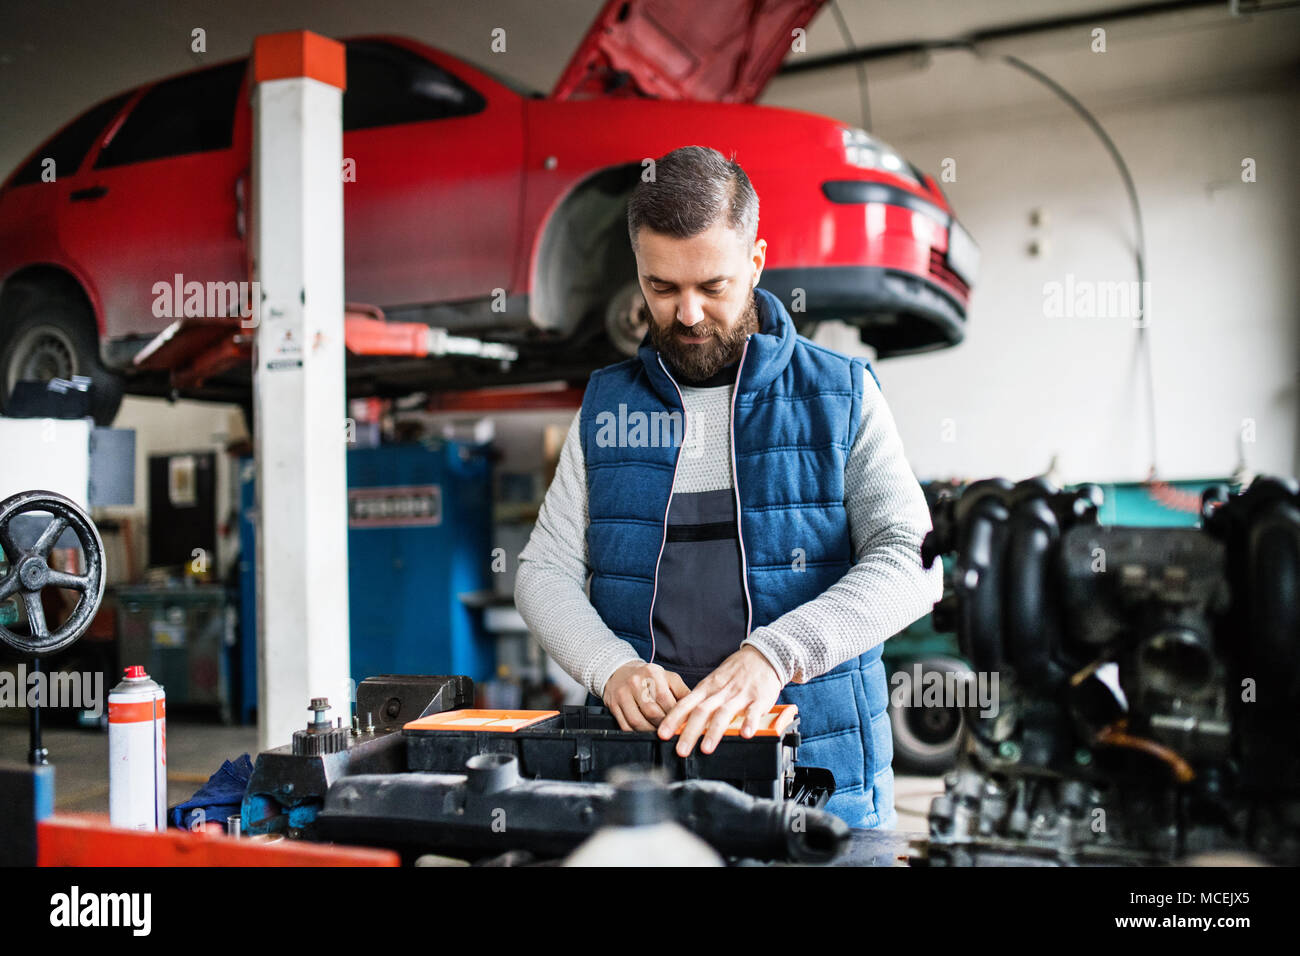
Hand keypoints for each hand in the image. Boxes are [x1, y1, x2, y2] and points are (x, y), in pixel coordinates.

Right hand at [603, 661, 689, 730]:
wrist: (620, 671)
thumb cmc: (648, 677)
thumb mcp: (668, 678)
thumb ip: (683, 692)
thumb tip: (697, 710)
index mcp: (653, 674)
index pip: (666, 700)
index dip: (675, 716)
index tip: (683, 726)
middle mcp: (636, 682)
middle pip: (652, 712)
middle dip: (664, 727)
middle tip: (673, 734)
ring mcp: (622, 694)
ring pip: (637, 721)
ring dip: (650, 732)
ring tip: (660, 735)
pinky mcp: (613, 705)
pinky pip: (625, 725)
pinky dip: (636, 733)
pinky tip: (645, 733)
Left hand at [658, 645, 782, 756]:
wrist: (763, 654)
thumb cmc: (736, 672)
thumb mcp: (714, 681)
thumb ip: (701, 700)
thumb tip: (682, 721)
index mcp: (707, 687)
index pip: (686, 703)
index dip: (673, 719)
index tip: (662, 734)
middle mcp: (721, 691)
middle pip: (702, 711)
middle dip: (689, 732)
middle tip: (681, 750)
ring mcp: (740, 695)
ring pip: (724, 713)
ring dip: (714, 731)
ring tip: (706, 748)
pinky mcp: (759, 698)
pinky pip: (754, 711)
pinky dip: (749, 723)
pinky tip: (745, 734)